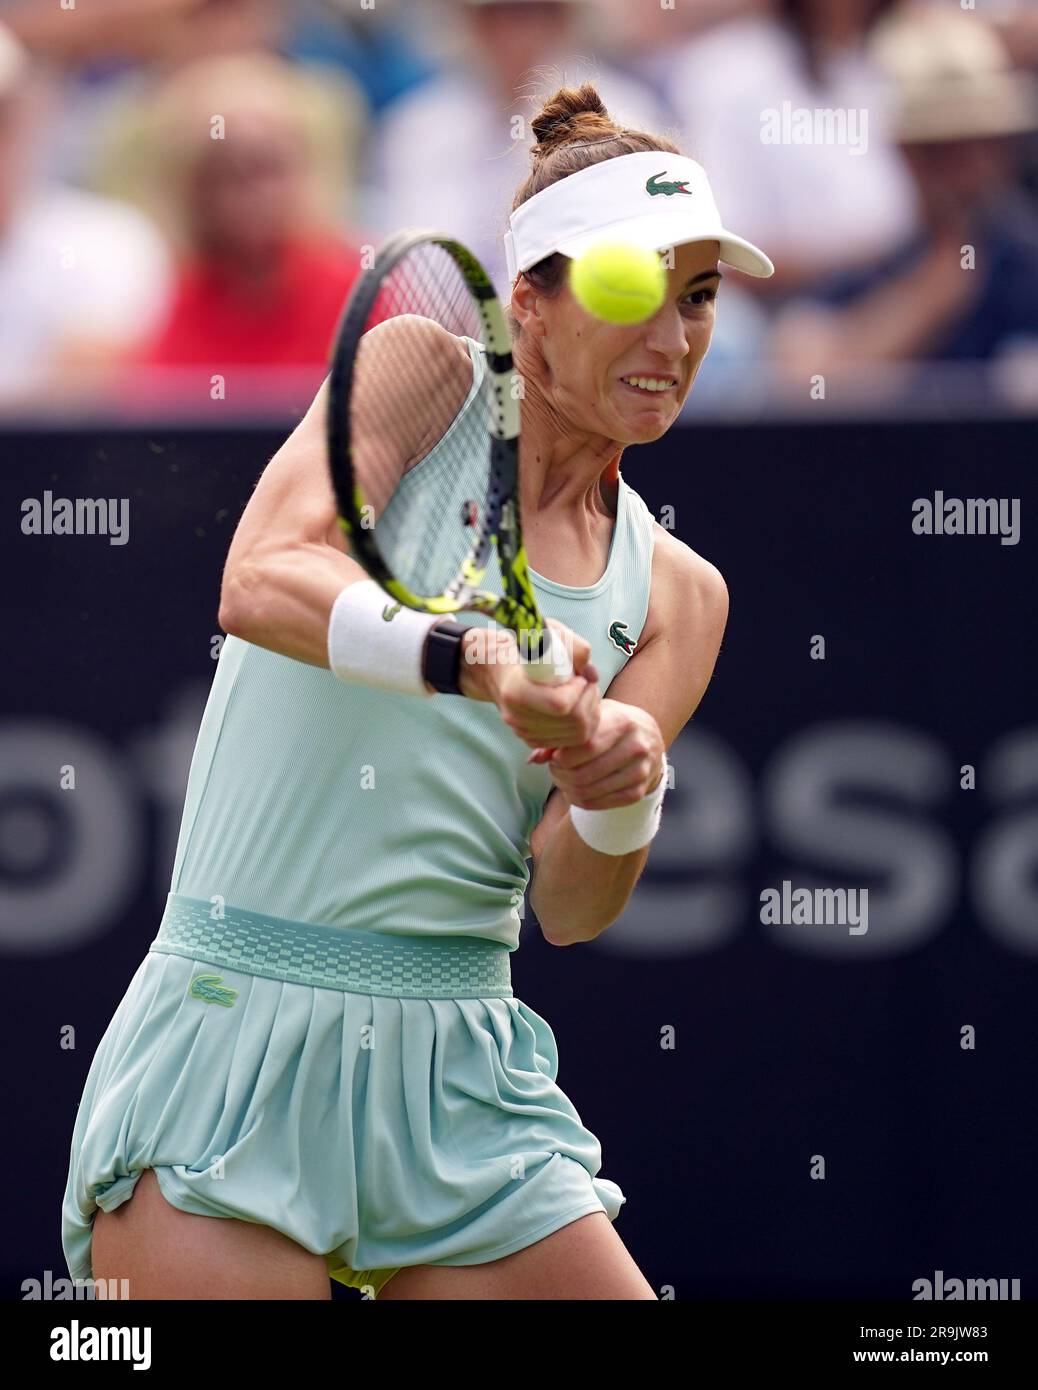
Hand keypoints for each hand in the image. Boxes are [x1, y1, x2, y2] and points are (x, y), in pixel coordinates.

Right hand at [460, 618, 600, 750]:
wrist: (496, 667)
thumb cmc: (524, 647)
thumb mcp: (549, 633)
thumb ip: (575, 648)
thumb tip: (592, 674)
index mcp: (516, 690)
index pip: (561, 704)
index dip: (580, 689)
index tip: (579, 675)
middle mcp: (517, 716)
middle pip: (574, 723)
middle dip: (590, 701)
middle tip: (587, 683)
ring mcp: (523, 731)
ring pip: (577, 736)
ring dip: (590, 712)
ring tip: (583, 693)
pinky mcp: (532, 739)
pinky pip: (570, 741)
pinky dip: (583, 725)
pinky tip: (577, 706)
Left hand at [528, 699, 663, 810]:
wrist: (649, 737)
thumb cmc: (611, 723)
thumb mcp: (592, 717)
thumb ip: (563, 734)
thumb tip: (534, 759)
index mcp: (623, 722)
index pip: (585, 747)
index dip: (562, 756)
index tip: (555, 755)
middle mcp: (636, 747)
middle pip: (583, 773)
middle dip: (560, 774)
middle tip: (554, 769)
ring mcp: (640, 771)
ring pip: (588, 791)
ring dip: (567, 788)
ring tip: (562, 777)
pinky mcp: (637, 791)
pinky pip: (599, 804)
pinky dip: (580, 800)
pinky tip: (575, 789)